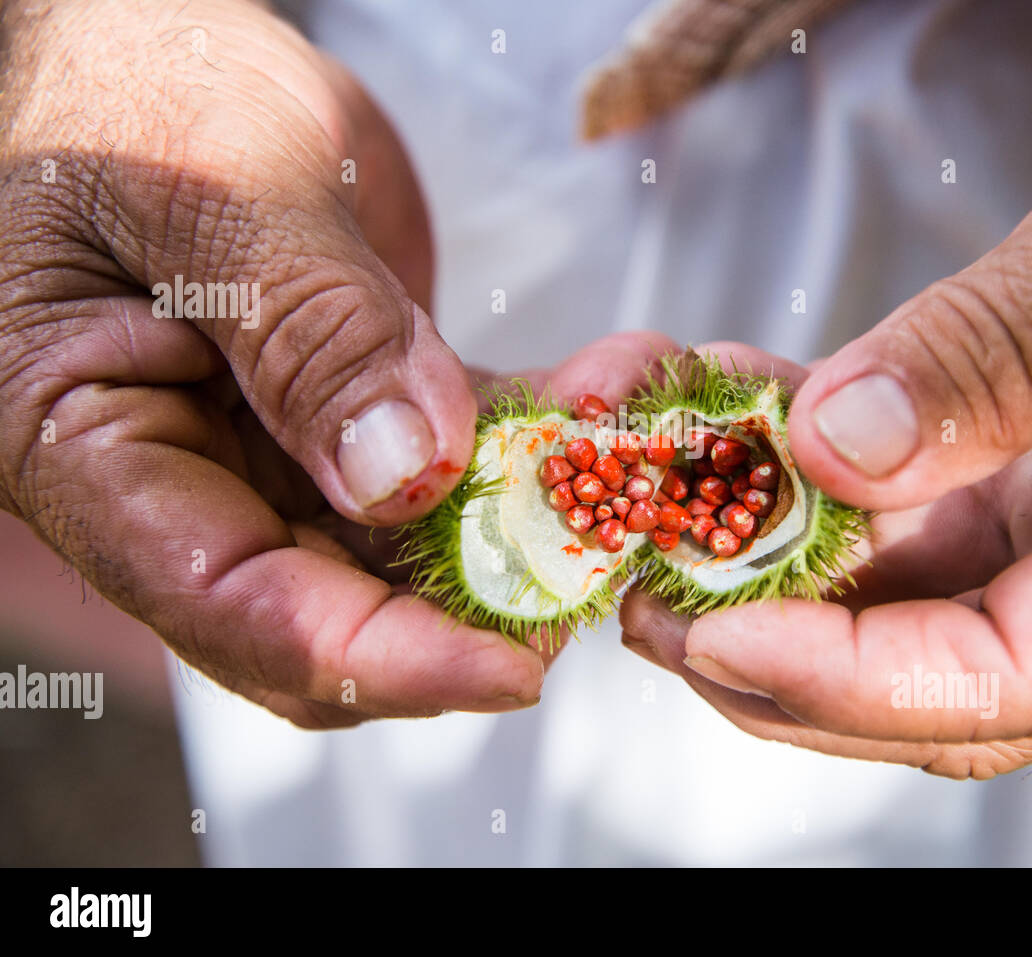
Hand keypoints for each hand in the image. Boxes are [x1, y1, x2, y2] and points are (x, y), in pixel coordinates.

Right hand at [0, 0, 538, 725]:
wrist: (156, 39)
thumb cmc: (136, 85)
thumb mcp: (214, 190)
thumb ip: (309, 332)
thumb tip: (402, 479)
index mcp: (91, 452)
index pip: (233, 606)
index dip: (374, 657)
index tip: (508, 668)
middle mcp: (187, 476)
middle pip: (334, 606)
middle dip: (470, 608)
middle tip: (592, 572)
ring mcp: (276, 447)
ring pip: (411, 547)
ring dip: (525, 524)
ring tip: (626, 471)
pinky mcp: (356, 401)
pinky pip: (453, 456)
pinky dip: (533, 446)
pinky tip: (606, 404)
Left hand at [621, 0, 1031, 777]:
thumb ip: (1004, 359)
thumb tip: (834, 457)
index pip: (1012, 683)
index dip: (847, 681)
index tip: (714, 633)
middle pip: (931, 667)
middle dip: (776, 646)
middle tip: (642, 595)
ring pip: (896, 584)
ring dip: (766, 551)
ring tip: (651, 500)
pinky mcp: (1029, 458)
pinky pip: (897, 494)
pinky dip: (802, 464)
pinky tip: (730, 412)